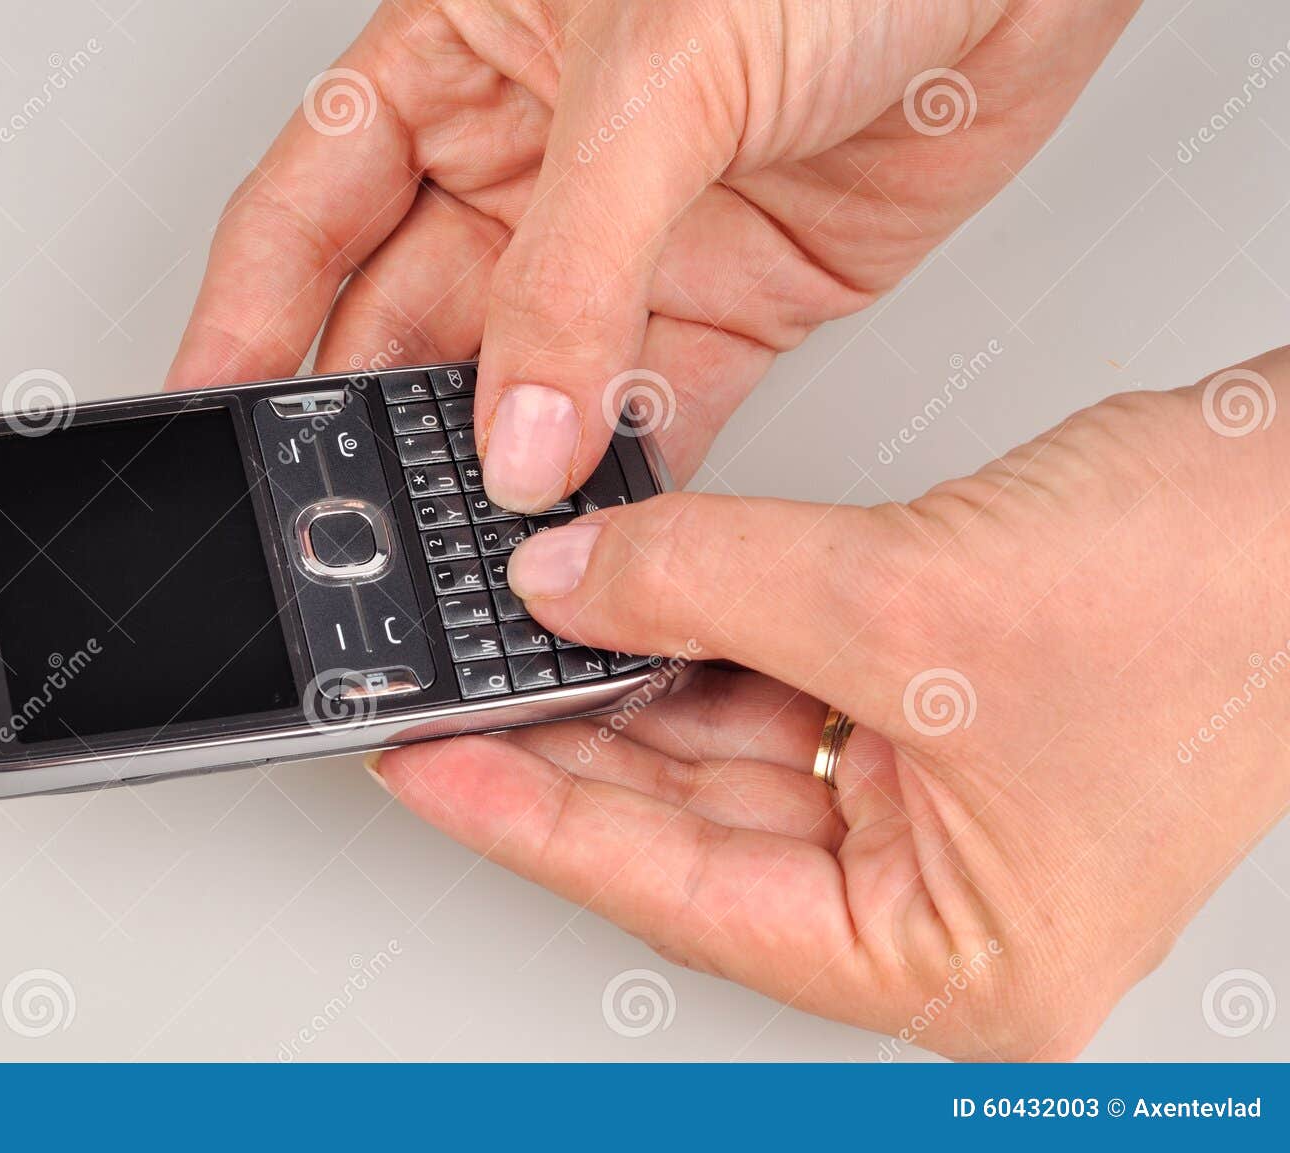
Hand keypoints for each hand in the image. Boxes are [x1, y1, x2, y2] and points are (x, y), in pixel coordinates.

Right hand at [168, 0, 1138, 510]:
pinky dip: (617, 484)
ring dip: (499, 473)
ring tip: (466, 550)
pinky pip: (647, 415)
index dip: (247, 316)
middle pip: (408, 320)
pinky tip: (586, 532)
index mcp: (461, 59)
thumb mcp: (661, 72)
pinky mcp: (731, 303)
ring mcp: (630, 243)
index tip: (211, 418)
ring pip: (525, 388)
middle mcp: (532, 161)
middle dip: (377, 427)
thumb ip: (574, 269)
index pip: (310, 206)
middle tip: (353, 523)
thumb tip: (517, 430)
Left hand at [369, 348, 1289, 1058]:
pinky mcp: (935, 725)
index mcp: (953, 959)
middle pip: (695, 829)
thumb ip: (707, 589)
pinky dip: (699, 646)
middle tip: (448, 698)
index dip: (536, 825)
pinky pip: (778, 693)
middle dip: (567, 749)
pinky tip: (617, 608)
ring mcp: (937, 814)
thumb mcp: (908, 598)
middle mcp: (940, 902)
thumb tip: (566, 588)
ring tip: (514, 644)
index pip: (685, 896)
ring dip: (625, 689)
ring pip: (727, 755)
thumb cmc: (1226, 594)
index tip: (429, 772)